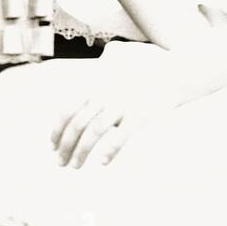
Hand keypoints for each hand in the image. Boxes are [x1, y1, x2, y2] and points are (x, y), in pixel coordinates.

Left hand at [51, 62, 176, 168]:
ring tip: (75, 166)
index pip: (68, 109)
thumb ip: (99, 70)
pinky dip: (110, 150)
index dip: (57, 130)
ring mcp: (122, 105)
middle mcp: (105, 95)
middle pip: (77, 124)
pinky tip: (103, 162)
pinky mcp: (140, 116)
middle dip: (65, 146)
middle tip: (60, 162)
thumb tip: (86, 84)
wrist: (174, 72)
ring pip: (94, 132)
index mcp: (95, 85)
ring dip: (81, 152)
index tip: (52, 145)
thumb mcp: (118, 59)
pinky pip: (121, 136)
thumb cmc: (145, 69)